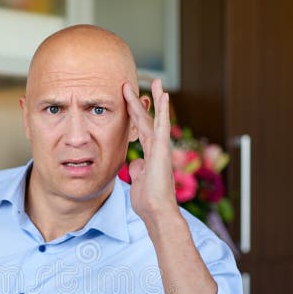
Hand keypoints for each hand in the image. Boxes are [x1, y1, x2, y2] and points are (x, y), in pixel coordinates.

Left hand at [122, 79, 176, 224]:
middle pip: (146, 120)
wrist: (156, 211)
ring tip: (155, 82)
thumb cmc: (148, 201)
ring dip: (154, 100)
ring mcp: (161, 148)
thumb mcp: (139, 181)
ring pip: (155, 119)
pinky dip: (163, 110)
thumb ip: (139, 169)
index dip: (133, 115)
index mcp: (150, 155)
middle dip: (139, 103)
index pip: (140, 130)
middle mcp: (157, 149)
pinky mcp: (163, 150)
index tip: (128, 101)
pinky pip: (163, 126)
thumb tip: (136, 162)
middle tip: (132, 85)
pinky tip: (164, 95)